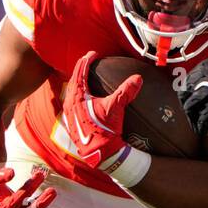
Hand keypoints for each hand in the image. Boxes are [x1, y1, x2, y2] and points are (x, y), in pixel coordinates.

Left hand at [59, 50, 142, 172]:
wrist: (100, 153)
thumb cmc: (105, 130)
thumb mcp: (116, 108)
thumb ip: (125, 92)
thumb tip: (138, 78)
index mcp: (77, 96)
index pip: (80, 72)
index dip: (86, 61)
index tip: (93, 54)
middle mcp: (70, 103)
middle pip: (73, 80)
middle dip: (80, 70)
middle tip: (87, 62)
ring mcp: (69, 113)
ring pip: (71, 92)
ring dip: (78, 83)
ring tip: (85, 78)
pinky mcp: (72, 122)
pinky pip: (73, 102)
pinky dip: (78, 95)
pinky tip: (85, 99)